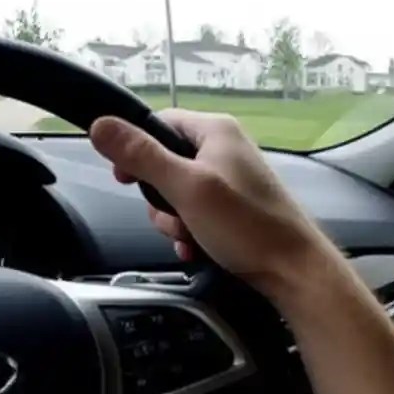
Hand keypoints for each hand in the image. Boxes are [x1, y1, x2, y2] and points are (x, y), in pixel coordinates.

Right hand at [88, 109, 337, 304]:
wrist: (293, 271)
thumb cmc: (245, 225)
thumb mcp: (185, 188)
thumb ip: (141, 156)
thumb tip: (100, 125)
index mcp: (215, 130)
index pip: (157, 123)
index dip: (134, 149)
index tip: (124, 179)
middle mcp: (223, 147)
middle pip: (162, 161)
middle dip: (158, 197)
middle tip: (173, 216)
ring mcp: (228, 178)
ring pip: (174, 191)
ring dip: (172, 219)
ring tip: (189, 236)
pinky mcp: (232, 205)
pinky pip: (192, 210)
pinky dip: (188, 230)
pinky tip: (196, 247)